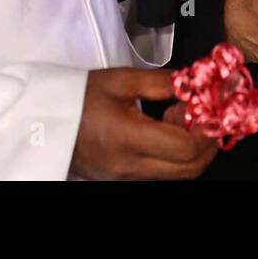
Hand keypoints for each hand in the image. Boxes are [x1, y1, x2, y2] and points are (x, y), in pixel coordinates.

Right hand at [70, 68, 217, 179]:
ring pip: (178, 174)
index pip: (186, 146)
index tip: (212, 107)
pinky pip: (162, 173)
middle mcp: (131, 165)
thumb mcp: (121, 80)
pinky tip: (167, 130)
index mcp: (129, 138)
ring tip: (182, 118)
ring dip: (193, 150)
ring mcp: (127, 177)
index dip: (207, 128)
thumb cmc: (78, 96)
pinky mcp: (124, 178)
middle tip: (206, 114)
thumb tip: (193, 83)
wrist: (45, 119)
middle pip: (190, 168)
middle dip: (208, 142)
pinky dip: (176, 156)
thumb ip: (162, 82)